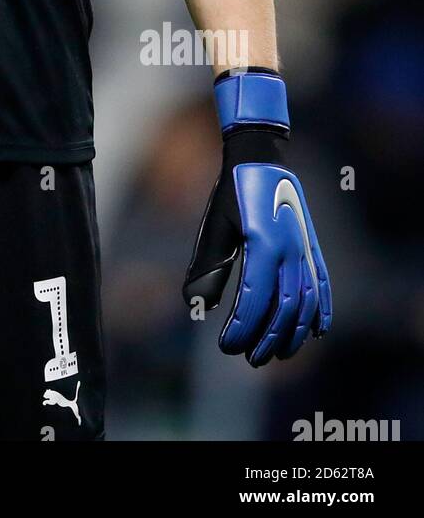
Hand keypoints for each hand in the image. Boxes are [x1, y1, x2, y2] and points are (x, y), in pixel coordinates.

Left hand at [183, 68, 331, 365]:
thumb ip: (208, 267)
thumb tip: (196, 304)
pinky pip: (321, 285)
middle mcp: (290, 251)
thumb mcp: (215, 226)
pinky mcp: (312, 247)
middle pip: (284, 309)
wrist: (260, 158)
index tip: (226, 345)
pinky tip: (315, 332)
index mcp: (262, 245)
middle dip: (266, 339)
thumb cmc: (231, 192)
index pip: (254, 300)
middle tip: (250, 359)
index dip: (241, 328)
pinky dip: (320, 311)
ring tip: (277, 354)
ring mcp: (305, 249)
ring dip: (292, 333)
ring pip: (306, 303)